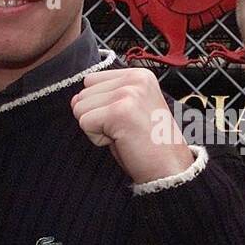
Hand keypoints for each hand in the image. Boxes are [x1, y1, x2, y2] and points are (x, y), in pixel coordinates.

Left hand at [71, 68, 193, 182]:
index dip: (100, 105)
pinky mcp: (119, 111)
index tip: (125, 119)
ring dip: (97, 128)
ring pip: (80, 108)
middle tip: (124, 129)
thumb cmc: (149, 145)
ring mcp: (128, 93)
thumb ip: (104, 98)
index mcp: (139, 75)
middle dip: (97, 117)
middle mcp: (135, 79)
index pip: (91, 80)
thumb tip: (74, 99)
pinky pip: (84, 123)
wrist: (169, 169)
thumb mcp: (127, 111)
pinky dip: (97, 138)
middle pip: (83, 93)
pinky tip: (121, 141)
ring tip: (123, 135)